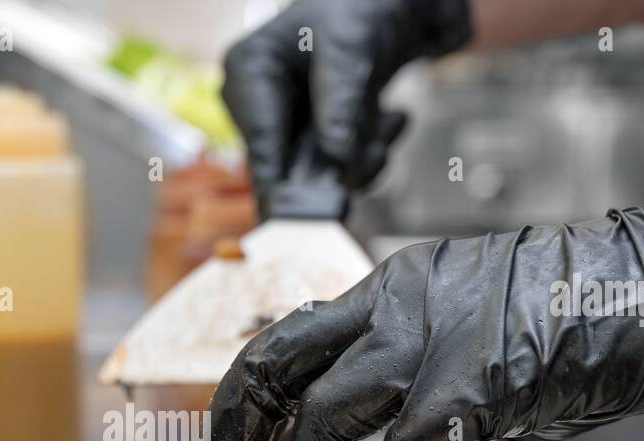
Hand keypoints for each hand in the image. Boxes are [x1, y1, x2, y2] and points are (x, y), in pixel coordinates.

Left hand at [185, 137, 643, 440]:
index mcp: (384, 295)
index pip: (278, 348)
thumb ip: (429, 430)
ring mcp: (429, 335)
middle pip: (267, 368)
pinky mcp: (474, 376)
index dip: (235, 417)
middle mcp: (391, 304)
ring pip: (326, 419)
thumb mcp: (478, 371)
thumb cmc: (573, 334)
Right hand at [222, 0, 471, 211]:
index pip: (260, 142)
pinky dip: (370, 154)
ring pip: (318, 177)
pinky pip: (339, 171)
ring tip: (390, 120)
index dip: (283, 184)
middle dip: (337, 167)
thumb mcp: (352, 45)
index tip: (306, 216)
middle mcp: (259, 106)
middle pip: (287, 169)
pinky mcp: (314, 142)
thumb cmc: (361, 5)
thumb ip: (342, 100)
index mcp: (247, 74)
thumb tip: (337, 155)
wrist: (395, 3)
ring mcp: (287, 127)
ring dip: (362, 158)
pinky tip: (390, 120)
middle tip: (375, 150)